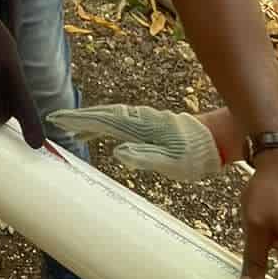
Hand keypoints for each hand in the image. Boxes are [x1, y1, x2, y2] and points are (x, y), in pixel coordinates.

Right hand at [48, 104, 221, 180]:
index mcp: (142, 126)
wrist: (220, 138)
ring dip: (91, 119)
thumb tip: (116, 152)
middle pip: (104, 115)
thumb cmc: (198, 154)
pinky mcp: (150, 124)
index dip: (80, 120)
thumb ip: (145, 157)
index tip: (60, 119)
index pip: (104, 120)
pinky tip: (101, 130)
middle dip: (80, 117)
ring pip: (111, 117)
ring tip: (72, 127)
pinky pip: (120, 121)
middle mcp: (140, 119)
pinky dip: (105, 122)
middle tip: (58, 120)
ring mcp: (145, 120)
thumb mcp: (174, 163)